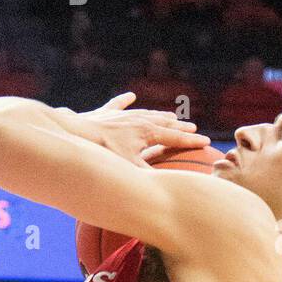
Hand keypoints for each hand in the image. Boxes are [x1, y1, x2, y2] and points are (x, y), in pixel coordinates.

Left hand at [73, 92, 209, 167]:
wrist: (76, 133)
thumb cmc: (104, 152)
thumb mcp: (130, 167)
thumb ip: (150, 176)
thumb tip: (168, 185)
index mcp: (147, 132)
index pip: (174, 137)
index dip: (191, 140)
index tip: (206, 142)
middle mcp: (138, 120)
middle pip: (164, 123)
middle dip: (180, 126)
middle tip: (193, 127)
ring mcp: (122, 115)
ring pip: (147, 113)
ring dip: (160, 115)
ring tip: (171, 115)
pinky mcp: (105, 114)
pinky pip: (118, 104)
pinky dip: (125, 100)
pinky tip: (130, 96)